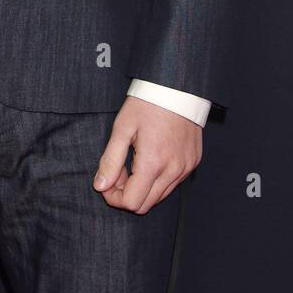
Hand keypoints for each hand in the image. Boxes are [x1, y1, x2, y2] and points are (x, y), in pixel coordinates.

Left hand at [92, 95, 201, 213]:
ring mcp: (185, 168)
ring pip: (160, 196)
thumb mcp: (122, 128)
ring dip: (143, 188)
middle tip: (119, 172)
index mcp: (153, 164)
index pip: (131, 203)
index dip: (114, 197)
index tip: (107, 180)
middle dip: (127, 194)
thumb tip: (100, 186)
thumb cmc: (147, 104)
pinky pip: (173, 183)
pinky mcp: (192, 162)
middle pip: (146, 205)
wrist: (177, 87)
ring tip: (134, 163)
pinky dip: (158, 179)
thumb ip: (110, 160)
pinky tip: (151, 159)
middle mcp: (173, 171)